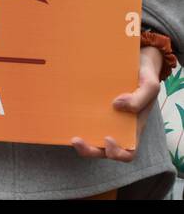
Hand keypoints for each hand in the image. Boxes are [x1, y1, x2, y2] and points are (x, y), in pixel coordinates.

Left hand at [71, 45, 162, 161]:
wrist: (135, 60)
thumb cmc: (143, 76)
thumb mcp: (149, 85)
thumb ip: (140, 98)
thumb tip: (117, 105)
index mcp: (133, 128)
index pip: (127, 152)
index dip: (117, 153)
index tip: (107, 138)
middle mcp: (116, 126)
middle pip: (103, 149)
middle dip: (89, 150)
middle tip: (76, 140)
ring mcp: (102, 117)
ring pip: (90, 137)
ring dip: (80, 141)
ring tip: (70, 134)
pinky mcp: (91, 107)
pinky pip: (82, 118)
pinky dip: (73, 121)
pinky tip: (63, 112)